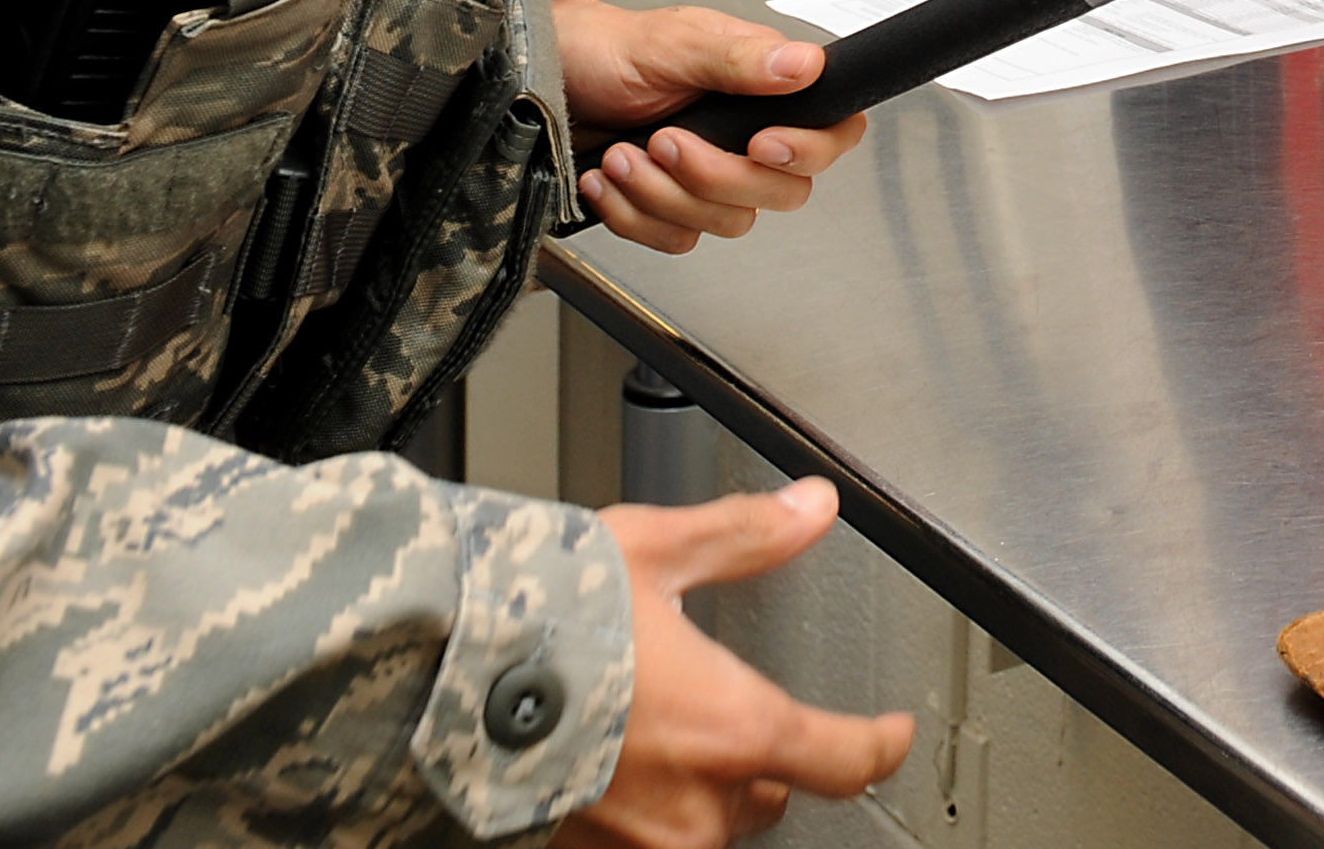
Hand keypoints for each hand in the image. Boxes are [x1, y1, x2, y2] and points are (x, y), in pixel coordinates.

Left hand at [557, 0, 871, 253]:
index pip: (832, 132)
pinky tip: (609, 179)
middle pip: (784, 191)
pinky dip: (635, 214)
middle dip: (715, 176)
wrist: (549, 79)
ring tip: (623, 155)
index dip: (808, 150)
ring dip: (664, 194)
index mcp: (764, 87)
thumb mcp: (674, 45)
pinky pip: (679, 239)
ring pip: (728, 222)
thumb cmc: (609, 50)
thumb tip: (806, 64)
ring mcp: (711, 175)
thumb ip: (741, 59)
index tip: (761, 145)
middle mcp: (746, 134)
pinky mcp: (675, 205)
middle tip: (665, 140)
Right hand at [557, 483, 912, 848]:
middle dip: (761, 760)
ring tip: (651, 734)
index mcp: (733, 730)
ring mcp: (636, 842)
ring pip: (703, 829)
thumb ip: (743, 537)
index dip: (881, 746)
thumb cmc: (536, 620)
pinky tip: (602, 764)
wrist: (432, 681)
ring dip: (697, 791)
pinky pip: (636, 840)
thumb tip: (810, 508)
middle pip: (768, 797)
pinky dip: (635, 809)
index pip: (845, 760)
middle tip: (723, 711)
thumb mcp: (653, 552)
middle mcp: (694, 805)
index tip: (892, 735)